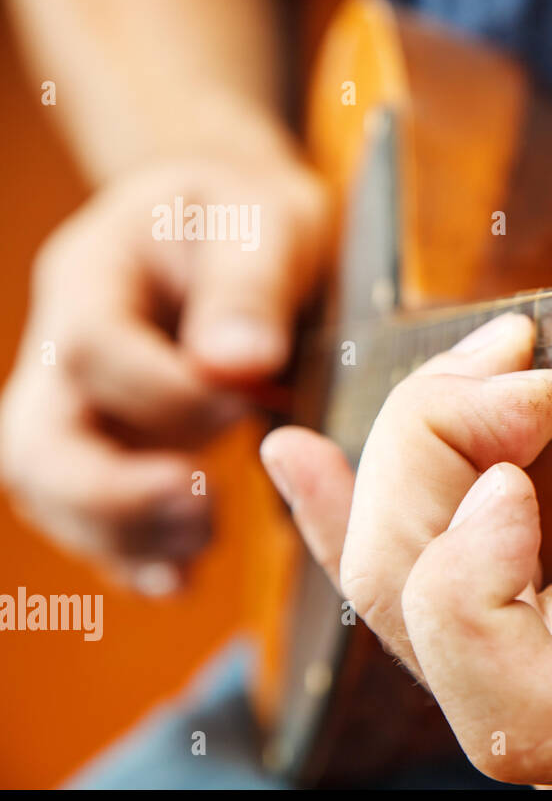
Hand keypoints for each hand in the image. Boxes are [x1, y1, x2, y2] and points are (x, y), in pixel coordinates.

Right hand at [0, 156, 329, 588]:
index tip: (247, 399)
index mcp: (92, 273)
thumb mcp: (267, 223)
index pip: (91, 349)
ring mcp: (77, 405)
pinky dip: (131, 555)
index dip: (164, 391)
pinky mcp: (112, 448)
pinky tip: (180, 581)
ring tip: (199, 548)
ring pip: (51, 491)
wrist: (241, 231)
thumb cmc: (254, 219)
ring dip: (121, 535)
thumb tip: (238, 364)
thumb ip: (249, 289)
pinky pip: (93, 515)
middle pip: (35, 440)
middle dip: (108, 492)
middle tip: (199, 508)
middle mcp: (61, 346)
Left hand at [262, 274, 551, 787]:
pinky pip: (426, 593)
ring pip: (399, 595)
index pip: (507, 703)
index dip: (470, 579)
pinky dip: (355, 516)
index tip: (522, 464)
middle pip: (415, 610)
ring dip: (407, 456)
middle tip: (524, 357)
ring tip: (476, 363)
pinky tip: (306, 461)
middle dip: (432, 454)